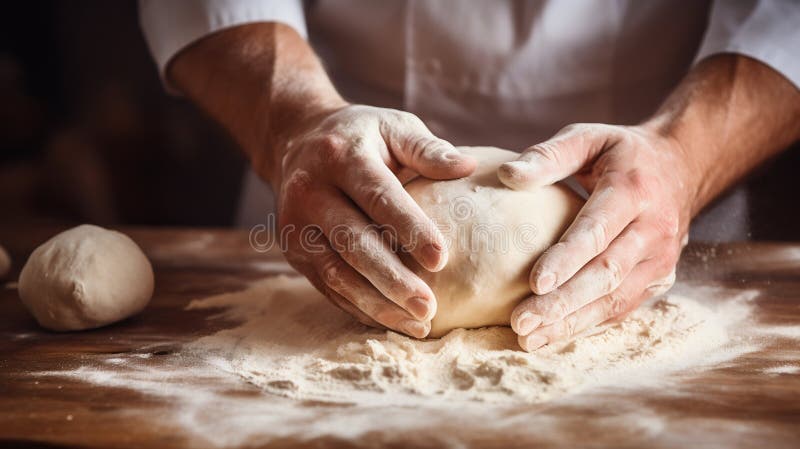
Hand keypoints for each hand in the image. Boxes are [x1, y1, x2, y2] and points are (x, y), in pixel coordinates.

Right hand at [271, 104, 476, 337]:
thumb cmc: (362, 135)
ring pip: (336, 273)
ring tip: (418, 324)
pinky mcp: (293, 251)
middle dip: (392, 279)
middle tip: (429, 307)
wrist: (297, 139)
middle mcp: (310, 191)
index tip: (441, 259)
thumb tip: (466, 167)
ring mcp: (296, 225)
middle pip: (353, 242)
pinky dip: (360, 307)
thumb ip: (427, 149)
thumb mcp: (393, 126)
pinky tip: (392, 320)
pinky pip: (327, 286)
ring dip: (377, 304)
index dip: (409, 229)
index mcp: (342, 156)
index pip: (378, 197)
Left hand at [498, 123, 692, 350]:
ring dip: (572, 323)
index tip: (534, 283)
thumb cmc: (621, 152)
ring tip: (531, 338)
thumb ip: (548, 155)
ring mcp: (661, 258)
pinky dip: (588, 324)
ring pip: (616, 299)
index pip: (597, 231)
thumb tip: (506, 174)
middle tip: (521, 322)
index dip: (567, 259)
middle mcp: (654, 228)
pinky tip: (555, 336)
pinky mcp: (660, 278)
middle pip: (606, 274)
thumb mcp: (588, 137)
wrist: (682, 165)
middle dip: (562, 303)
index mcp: (634, 190)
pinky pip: (623, 307)